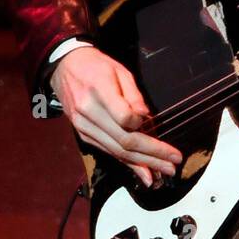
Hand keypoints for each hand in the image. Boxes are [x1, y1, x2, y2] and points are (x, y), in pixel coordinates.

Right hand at [50, 45, 182, 187]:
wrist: (65, 68)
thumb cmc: (97, 66)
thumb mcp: (120, 71)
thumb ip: (133, 95)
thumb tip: (145, 117)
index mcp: (99, 91)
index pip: (123, 117)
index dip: (140, 124)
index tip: (152, 122)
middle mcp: (88, 113)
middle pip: (124, 140)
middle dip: (152, 154)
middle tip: (173, 163)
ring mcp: (84, 127)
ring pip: (117, 151)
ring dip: (143, 164)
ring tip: (165, 171)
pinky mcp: (84, 135)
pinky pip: (109, 152)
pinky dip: (128, 163)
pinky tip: (144, 172)